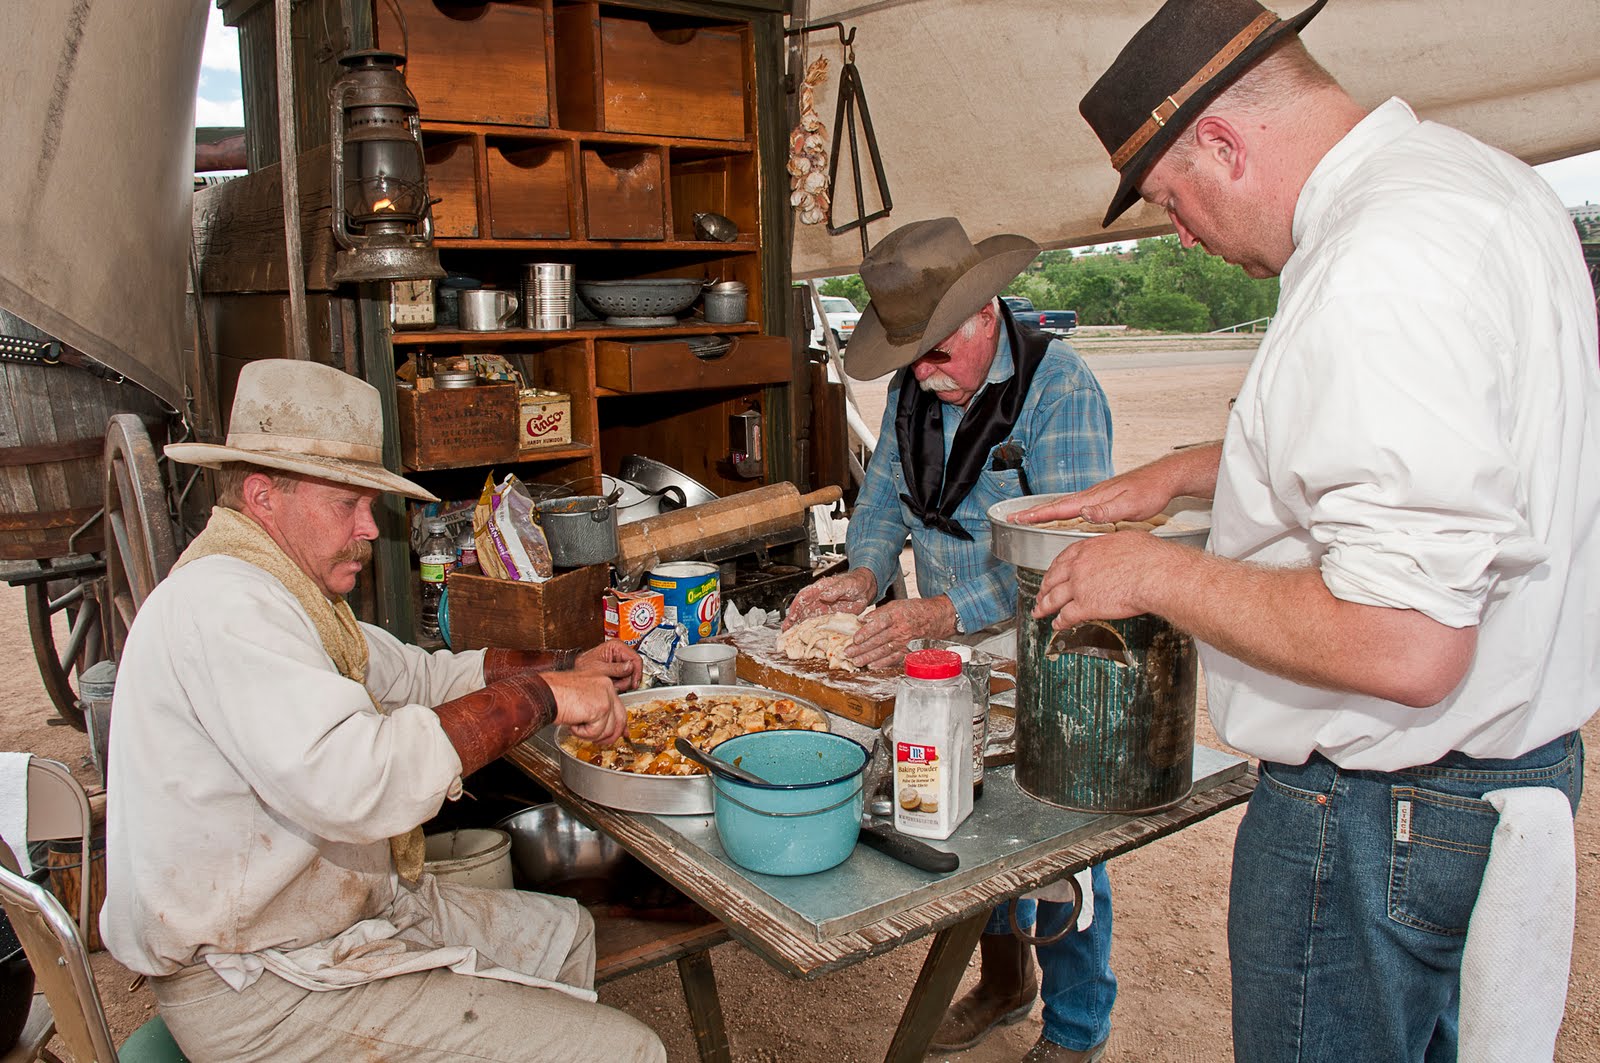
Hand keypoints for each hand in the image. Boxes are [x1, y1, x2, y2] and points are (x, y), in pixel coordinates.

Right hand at [543, 671, 625, 744]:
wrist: (544, 692)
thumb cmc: (554, 693)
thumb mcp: (580, 696)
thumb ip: (596, 707)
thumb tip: (607, 725)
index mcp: (603, 681)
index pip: (619, 705)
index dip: (620, 723)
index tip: (623, 733)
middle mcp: (607, 686)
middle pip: (620, 718)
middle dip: (611, 735)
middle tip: (601, 742)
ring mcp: (606, 696)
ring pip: (608, 729)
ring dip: (591, 734)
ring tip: (576, 726)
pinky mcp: (601, 708)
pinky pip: (596, 732)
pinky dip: (583, 733)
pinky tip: (573, 724)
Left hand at [572, 640, 642, 691]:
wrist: (577, 672)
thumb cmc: (584, 667)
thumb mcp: (600, 668)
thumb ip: (615, 668)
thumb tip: (630, 667)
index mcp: (616, 646)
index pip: (635, 659)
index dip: (637, 672)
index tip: (634, 683)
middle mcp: (619, 652)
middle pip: (634, 669)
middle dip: (626, 679)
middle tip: (617, 684)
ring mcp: (619, 660)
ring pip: (630, 675)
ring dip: (622, 683)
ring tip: (611, 683)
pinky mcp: (618, 668)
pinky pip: (625, 678)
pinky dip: (619, 684)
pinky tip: (612, 683)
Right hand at [783, 568, 877, 628]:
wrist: (865, 589)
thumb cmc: (855, 583)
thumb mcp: (846, 584)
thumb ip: (835, 589)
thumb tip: (824, 595)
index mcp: (819, 589)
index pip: (803, 597)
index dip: (795, 607)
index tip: (791, 616)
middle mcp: (817, 599)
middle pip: (801, 609)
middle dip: (792, 620)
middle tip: (786, 631)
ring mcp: (822, 608)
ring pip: (806, 618)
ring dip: (798, 627)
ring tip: (791, 637)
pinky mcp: (827, 616)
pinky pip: (817, 624)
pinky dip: (810, 630)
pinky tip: (805, 637)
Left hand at [847, 595, 957, 670]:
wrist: (930, 617)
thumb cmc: (910, 610)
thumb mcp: (894, 605)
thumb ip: (878, 613)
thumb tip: (861, 620)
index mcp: (895, 614)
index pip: (879, 623)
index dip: (867, 631)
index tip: (855, 638)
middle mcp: (900, 628)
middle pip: (879, 639)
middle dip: (862, 648)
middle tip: (848, 653)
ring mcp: (903, 640)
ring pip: (884, 650)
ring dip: (869, 657)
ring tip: (856, 661)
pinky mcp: (906, 648)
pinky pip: (894, 657)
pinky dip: (882, 663)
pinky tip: (872, 666)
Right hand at [1011, 468, 1173, 527]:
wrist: (1164, 478)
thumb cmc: (1150, 491)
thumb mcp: (1130, 504)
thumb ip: (1106, 510)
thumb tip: (1084, 513)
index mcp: (1092, 498)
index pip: (1058, 508)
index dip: (1036, 514)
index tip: (1018, 518)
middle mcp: (1090, 496)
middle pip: (1055, 505)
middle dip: (1032, 512)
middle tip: (1012, 518)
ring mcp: (1095, 496)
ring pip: (1063, 505)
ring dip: (1043, 511)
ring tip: (1028, 517)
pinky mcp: (1102, 499)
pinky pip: (1074, 506)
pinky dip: (1060, 511)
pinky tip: (1061, 515)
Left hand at [1030, 531, 1175, 630]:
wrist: (1155, 574)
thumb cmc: (1150, 557)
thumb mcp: (1128, 540)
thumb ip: (1114, 545)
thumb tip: (1118, 546)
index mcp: (1088, 549)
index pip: (1063, 559)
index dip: (1054, 569)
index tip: (1052, 574)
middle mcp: (1079, 566)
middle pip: (1053, 578)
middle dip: (1044, 588)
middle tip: (1041, 594)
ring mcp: (1079, 586)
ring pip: (1054, 598)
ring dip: (1044, 606)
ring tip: (1039, 612)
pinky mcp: (1085, 605)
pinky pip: (1066, 616)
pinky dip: (1060, 622)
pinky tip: (1057, 625)